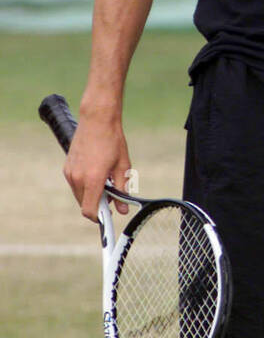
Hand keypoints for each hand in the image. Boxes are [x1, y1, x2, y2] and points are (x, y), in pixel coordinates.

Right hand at [63, 107, 131, 222]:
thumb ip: (122, 190)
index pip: (89, 211)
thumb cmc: (113, 140)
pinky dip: (85, 185)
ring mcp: (70, 173)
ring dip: (91, 195)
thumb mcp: (123, 166)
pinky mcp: (67, 167)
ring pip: (80, 195)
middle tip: (112, 195)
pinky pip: (76, 185)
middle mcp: (78, 178)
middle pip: (85, 205)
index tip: (109, 216)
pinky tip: (96, 173)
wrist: (97, 119)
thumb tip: (123, 210)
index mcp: (92, 179)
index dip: (99, 218)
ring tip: (105, 180)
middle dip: (98, 204)